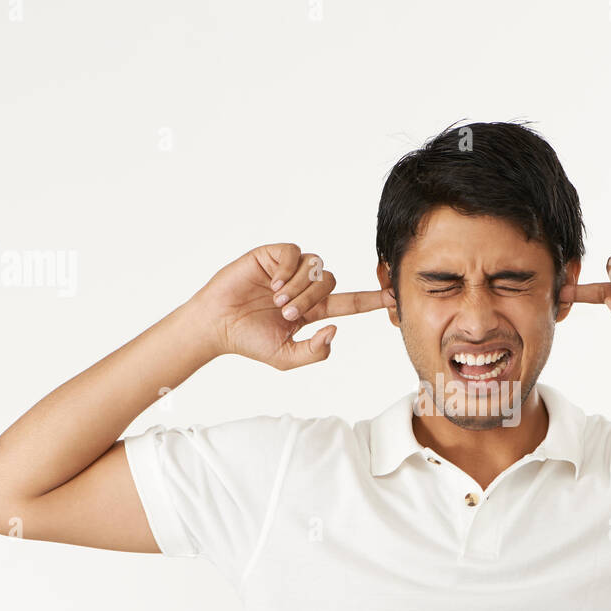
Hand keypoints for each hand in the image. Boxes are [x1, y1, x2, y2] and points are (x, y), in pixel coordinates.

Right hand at [194, 243, 391, 368]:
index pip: (349, 303)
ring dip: (300, 286)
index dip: (371, 300)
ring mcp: (288, 270)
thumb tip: (335, 329)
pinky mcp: (272, 256)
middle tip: (287, 312)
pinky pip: (295, 252)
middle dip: (312, 299)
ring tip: (277, 300)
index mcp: (312, 310)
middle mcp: (304, 287)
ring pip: (316, 266)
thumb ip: (315, 351)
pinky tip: (271, 282)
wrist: (216, 326)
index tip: (394, 297)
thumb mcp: (286, 357)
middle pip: (330, 283)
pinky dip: (288, 268)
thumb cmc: (249, 341)